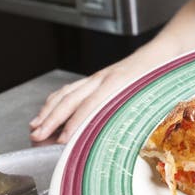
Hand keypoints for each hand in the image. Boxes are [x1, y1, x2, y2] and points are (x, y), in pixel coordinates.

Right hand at [29, 56, 149, 143]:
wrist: (160, 55)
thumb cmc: (158, 78)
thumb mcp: (152, 97)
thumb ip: (136, 114)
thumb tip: (119, 139)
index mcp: (118, 83)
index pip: (90, 105)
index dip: (75, 124)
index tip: (62, 140)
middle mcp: (104, 78)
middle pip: (71, 99)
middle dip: (51, 120)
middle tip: (37, 137)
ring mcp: (97, 77)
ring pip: (66, 93)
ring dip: (48, 111)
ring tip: (35, 127)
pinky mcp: (95, 78)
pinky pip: (70, 88)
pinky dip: (55, 100)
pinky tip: (47, 111)